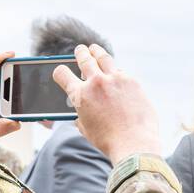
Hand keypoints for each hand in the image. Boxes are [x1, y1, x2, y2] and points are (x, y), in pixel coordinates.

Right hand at [52, 44, 161, 163]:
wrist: (134, 143)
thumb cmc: (108, 141)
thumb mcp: (86, 128)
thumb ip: (81, 114)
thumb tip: (82, 112)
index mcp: (79, 95)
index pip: (62, 73)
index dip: (59, 72)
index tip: (61, 72)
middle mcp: (96, 82)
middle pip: (84, 58)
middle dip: (80, 53)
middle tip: (80, 50)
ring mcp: (115, 79)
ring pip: (103, 58)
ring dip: (97, 52)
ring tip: (95, 49)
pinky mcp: (132, 81)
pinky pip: (121, 72)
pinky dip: (116, 72)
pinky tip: (116, 74)